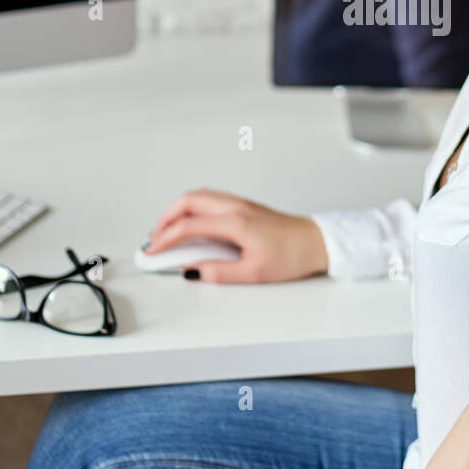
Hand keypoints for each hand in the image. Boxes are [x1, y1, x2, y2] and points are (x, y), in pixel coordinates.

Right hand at [143, 187, 327, 282]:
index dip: (165, 239)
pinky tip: (192, 224)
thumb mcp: (254, 273)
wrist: (316, 242)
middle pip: (188, 201)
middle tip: (155, 238)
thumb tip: (192, 271)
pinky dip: (192, 208)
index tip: (152, 252)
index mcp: (235, 222)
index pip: (189, 226)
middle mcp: (235, 207)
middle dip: (165, 218)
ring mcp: (240, 203)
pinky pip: (210, 199)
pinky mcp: (244, 205)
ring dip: (178, 211)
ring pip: (198, 196)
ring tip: (169, 231)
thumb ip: (219, 272)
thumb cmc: (293, 255)